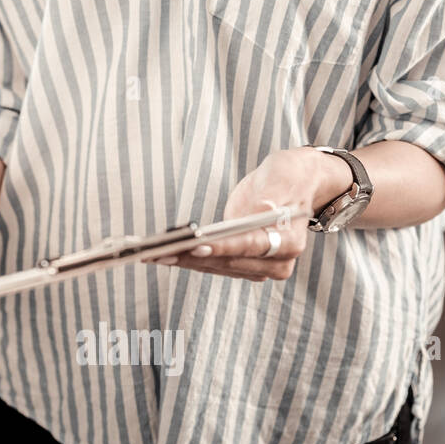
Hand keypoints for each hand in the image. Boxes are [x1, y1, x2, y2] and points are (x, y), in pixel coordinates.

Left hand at [153, 147, 351, 281]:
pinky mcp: (240, 264)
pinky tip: (161, 254)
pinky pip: (210, 264)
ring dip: (182, 260)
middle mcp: (276, 262)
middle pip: (227, 261)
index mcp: (290, 241)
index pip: (250, 246)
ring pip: (214, 266)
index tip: (195, 245)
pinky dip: (186, 259)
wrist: (294, 185)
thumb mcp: (282, 176)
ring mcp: (257, 267)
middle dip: (191, 256)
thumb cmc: (287, 178)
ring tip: (150, 255)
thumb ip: (269, 197)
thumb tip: (254, 215)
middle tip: (158, 252)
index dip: (223, 247)